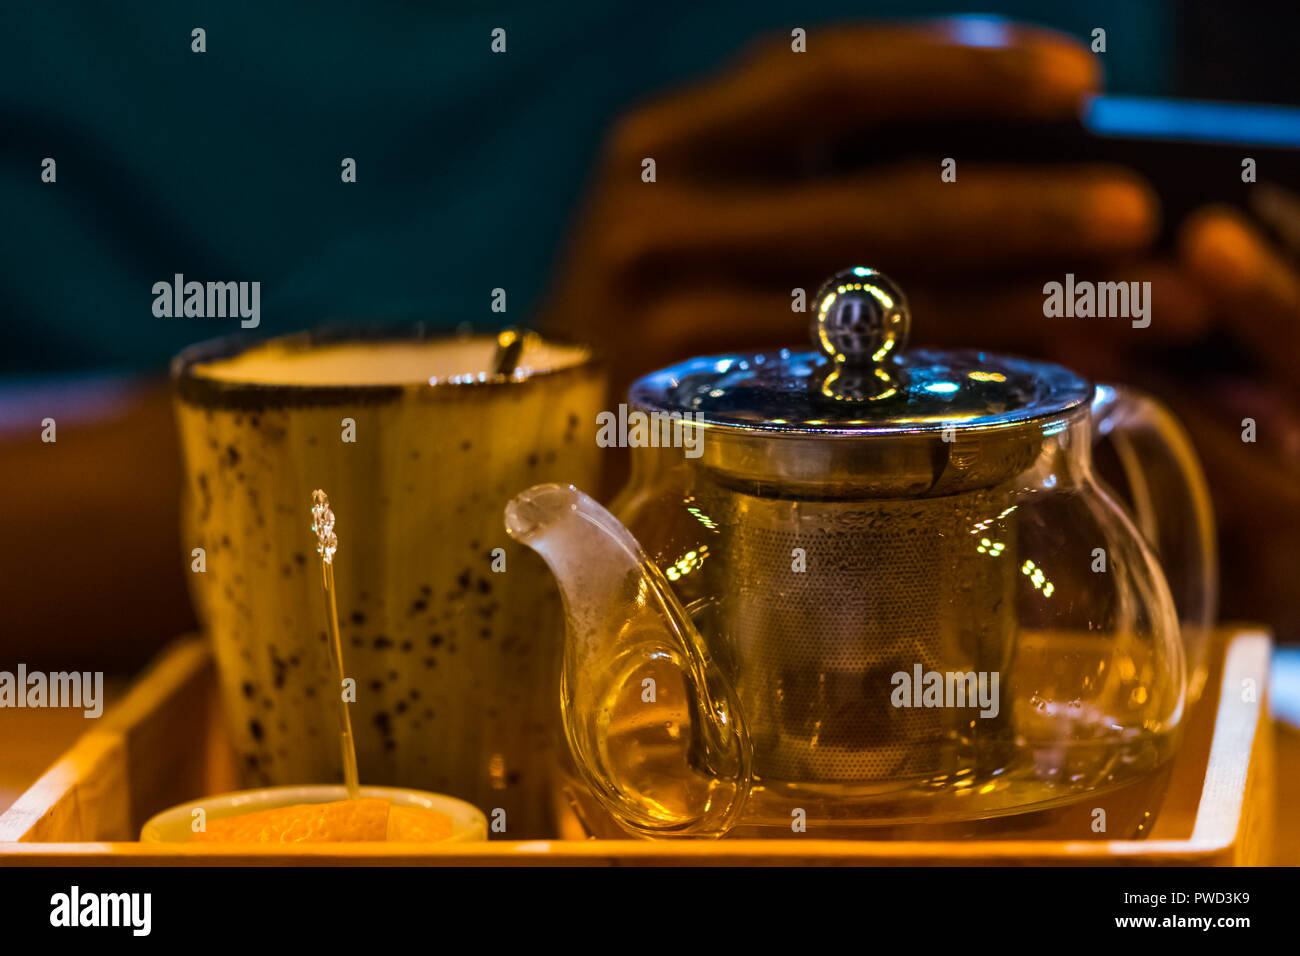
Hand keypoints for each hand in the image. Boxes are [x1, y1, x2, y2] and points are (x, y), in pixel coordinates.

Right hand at [541, 20, 1171, 387]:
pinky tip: (1043, 385)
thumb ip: (806, 189)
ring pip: (887, 315)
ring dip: (1029, 309)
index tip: (1077, 81)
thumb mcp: (699, 226)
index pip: (827, 75)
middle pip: (880, 202)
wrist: (523, 446)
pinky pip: (860, 404)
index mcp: (662, 146)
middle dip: (1030, 207)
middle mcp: (653, 223)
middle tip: (1138, 219)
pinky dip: (963, 390)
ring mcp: (666, 332)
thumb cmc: (644, 324)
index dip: (962, 68)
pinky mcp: (688, 427)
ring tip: (1141, 313)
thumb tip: (1012, 182)